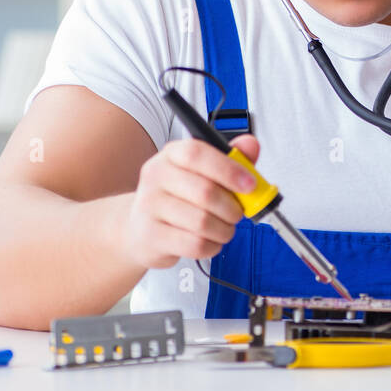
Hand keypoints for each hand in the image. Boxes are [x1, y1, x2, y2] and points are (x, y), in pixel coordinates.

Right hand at [120, 134, 260, 269]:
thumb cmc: (178, 197)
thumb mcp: (203, 172)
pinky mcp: (151, 236)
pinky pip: (195, 244)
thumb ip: (230, 158)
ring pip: (202, 222)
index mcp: (171, 155)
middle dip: (232, 207)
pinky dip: (212, 245)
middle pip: (205, 192)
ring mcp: (149, 207)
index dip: (228, 169)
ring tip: (224, 228)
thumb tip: (250, 145)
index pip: (197, 153)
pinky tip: (210, 240)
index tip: (250, 184)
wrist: (140, 228)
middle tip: (238, 212)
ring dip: (225, 229)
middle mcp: (156, 177)